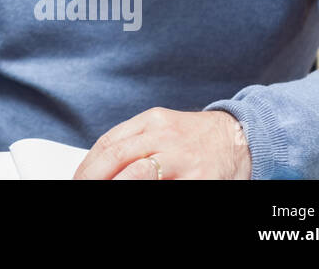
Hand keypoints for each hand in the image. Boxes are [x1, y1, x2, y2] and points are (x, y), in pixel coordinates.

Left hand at [73, 108, 251, 179]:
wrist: (241, 137)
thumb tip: (97, 165)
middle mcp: (166, 137)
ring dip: (117, 186)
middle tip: (82, 188)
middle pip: (119, 158)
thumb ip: (132, 141)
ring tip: (103, 193)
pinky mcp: (202, 180)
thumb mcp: (161, 128)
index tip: (78, 179)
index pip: (109, 144)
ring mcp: (184, 160)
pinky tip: (140, 196)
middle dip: (95, 177)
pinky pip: (170, 190)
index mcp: (152, 121)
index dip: (88, 166)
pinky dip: (147, 193)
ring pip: (140, 175)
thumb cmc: (193, 136)